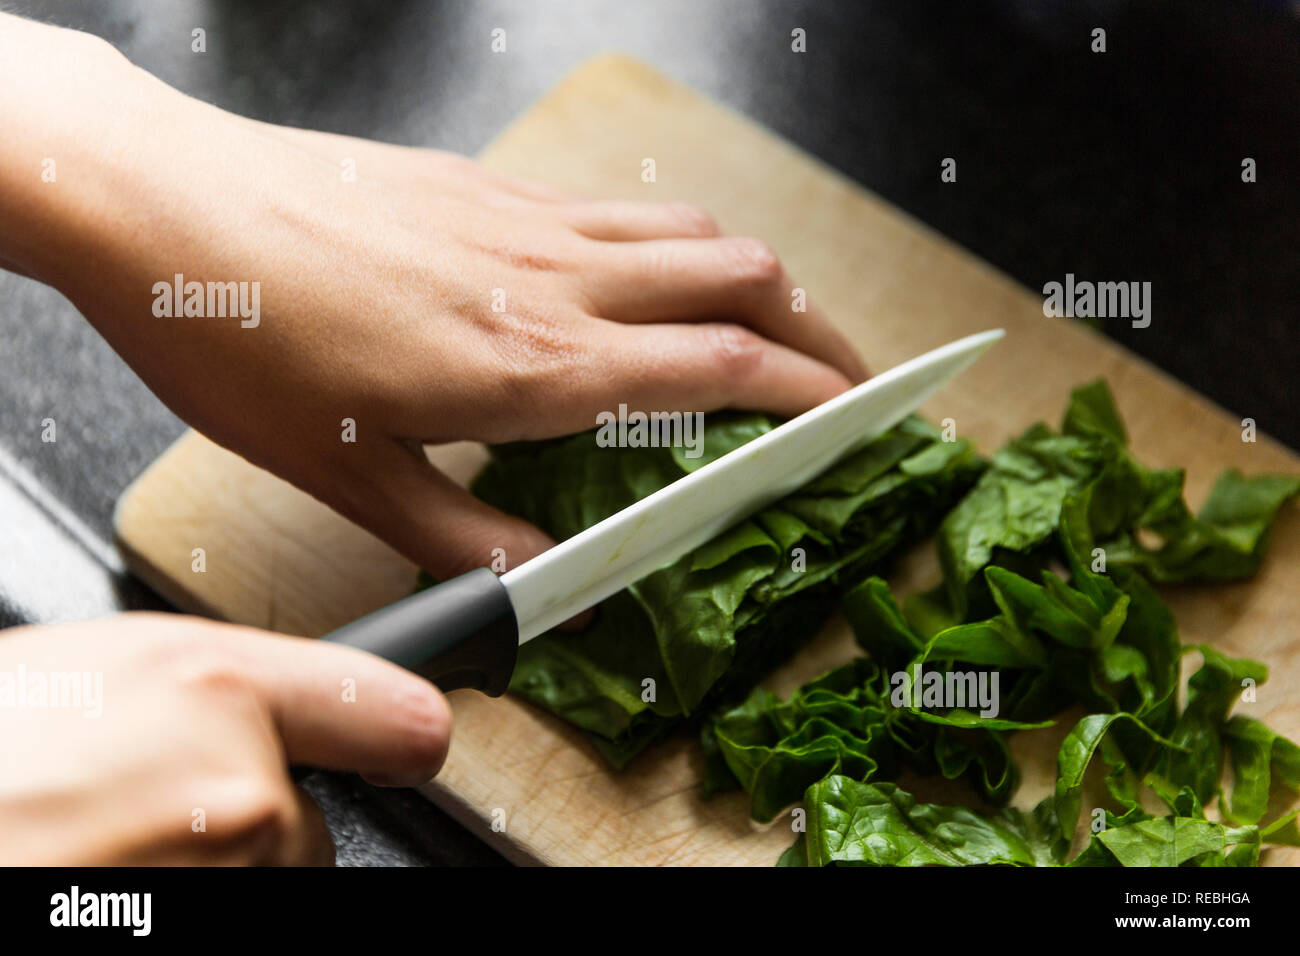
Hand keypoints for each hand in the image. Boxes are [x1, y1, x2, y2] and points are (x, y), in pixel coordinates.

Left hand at [0, 18, 865, 580]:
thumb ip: (461, 540)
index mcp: (537, 364)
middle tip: (855, 374)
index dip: (816, 397)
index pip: (724, 371)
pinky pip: (626, 207)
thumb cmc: (248, 337)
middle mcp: (556, 280)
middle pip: (742, 280)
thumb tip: (532, 589)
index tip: (863, 419)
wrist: (173, 206)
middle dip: (822, 329)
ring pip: (695, 228)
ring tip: (784, 322)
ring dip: (760, 277)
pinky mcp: (494, 189)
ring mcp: (529, 221)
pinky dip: (680, 241)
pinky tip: (662, 272)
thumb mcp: (352, 474)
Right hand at [0, 613, 450, 864]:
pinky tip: (105, 880)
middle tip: (146, 815)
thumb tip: (260, 709)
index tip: (411, 745)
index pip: (395, 710)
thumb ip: (193, 689)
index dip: (403, 733)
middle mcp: (235, 785)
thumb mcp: (78, 673)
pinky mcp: (204, 924)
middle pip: (307, 825)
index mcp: (208, 687)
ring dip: (206, 874)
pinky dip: (179, 900)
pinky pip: (227, 908)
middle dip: (251, 827)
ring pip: (263, 879)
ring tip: (96, 852)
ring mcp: (223, 870)